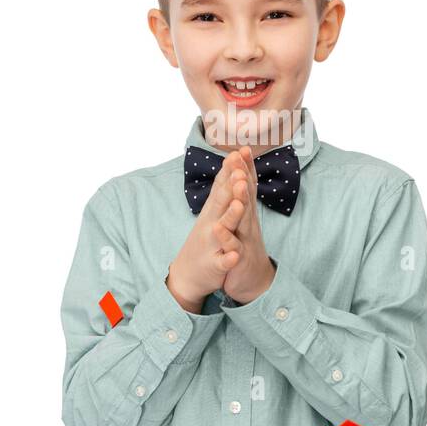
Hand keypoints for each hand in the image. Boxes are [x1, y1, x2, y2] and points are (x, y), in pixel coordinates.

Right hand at [166, 149, 251, 311]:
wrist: (187, 274)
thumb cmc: (205, 238)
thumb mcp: (212, 211)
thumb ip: (222, 187)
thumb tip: (231, 162)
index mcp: (213, 210)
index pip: (222, 185)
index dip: (230, 169)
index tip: (239, 151)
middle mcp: (210, 223)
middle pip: (221, 202)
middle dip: (230, 186)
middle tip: (239, 170)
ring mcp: (211, 244)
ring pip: (223, 229)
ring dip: (230, 216)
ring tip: (239, 204)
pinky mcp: (213, 265)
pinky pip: (222, 261)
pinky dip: (228, 258)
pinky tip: (234, 255)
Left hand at [218, 145, 276, 304]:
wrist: (253, 281)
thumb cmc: (244, 247)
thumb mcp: (244, 222)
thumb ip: (244, 199)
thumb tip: (244, 175)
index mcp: (246, 214)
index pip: (246, 187)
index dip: (245, 168)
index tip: (243, 148)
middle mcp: (248, 224)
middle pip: (246, 198)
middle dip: (243, 177)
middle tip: (241, 157)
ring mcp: (244, 241)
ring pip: (242, 221)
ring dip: (241, 203)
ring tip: (240, 186)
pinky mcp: (238, 260)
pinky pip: (232, 250)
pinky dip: (227, 241)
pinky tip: (220, 230)